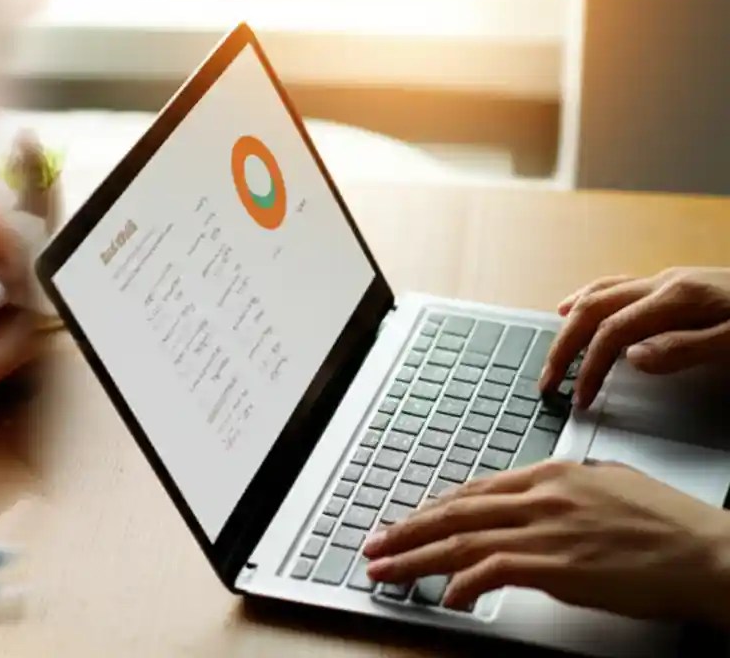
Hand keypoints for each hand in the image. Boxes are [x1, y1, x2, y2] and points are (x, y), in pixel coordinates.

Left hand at [361, 460, 729, 623]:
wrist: (707, 553)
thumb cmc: (668, 527)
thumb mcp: (609, 487)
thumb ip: (564, 493)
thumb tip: (537, 505)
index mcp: (552, 474)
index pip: (475, 490)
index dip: (434, 509)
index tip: (409, 521)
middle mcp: (540, 495)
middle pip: (454, 512)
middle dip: (406, 530)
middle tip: (374, 543)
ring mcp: (544, 529)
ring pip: (459, 540)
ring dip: (415, 558)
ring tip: (385, 570)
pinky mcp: (554, 564)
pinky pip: (488, 570)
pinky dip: (460, 583)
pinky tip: (446, 596)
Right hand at [540, 267, 729, 406]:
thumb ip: (684, 350)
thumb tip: (630, 358)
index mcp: (677, 297)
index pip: (613, 333)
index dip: (589, 367)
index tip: (580, 399)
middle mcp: (665, 282)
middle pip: (594, 309)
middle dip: (563, 346)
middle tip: (547, 382)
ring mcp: (669, 280)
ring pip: (600, 294)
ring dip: (570, 325)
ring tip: (553, 353)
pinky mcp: (676, 284)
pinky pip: (616, 286)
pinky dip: (588, 300)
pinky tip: (574, 306)